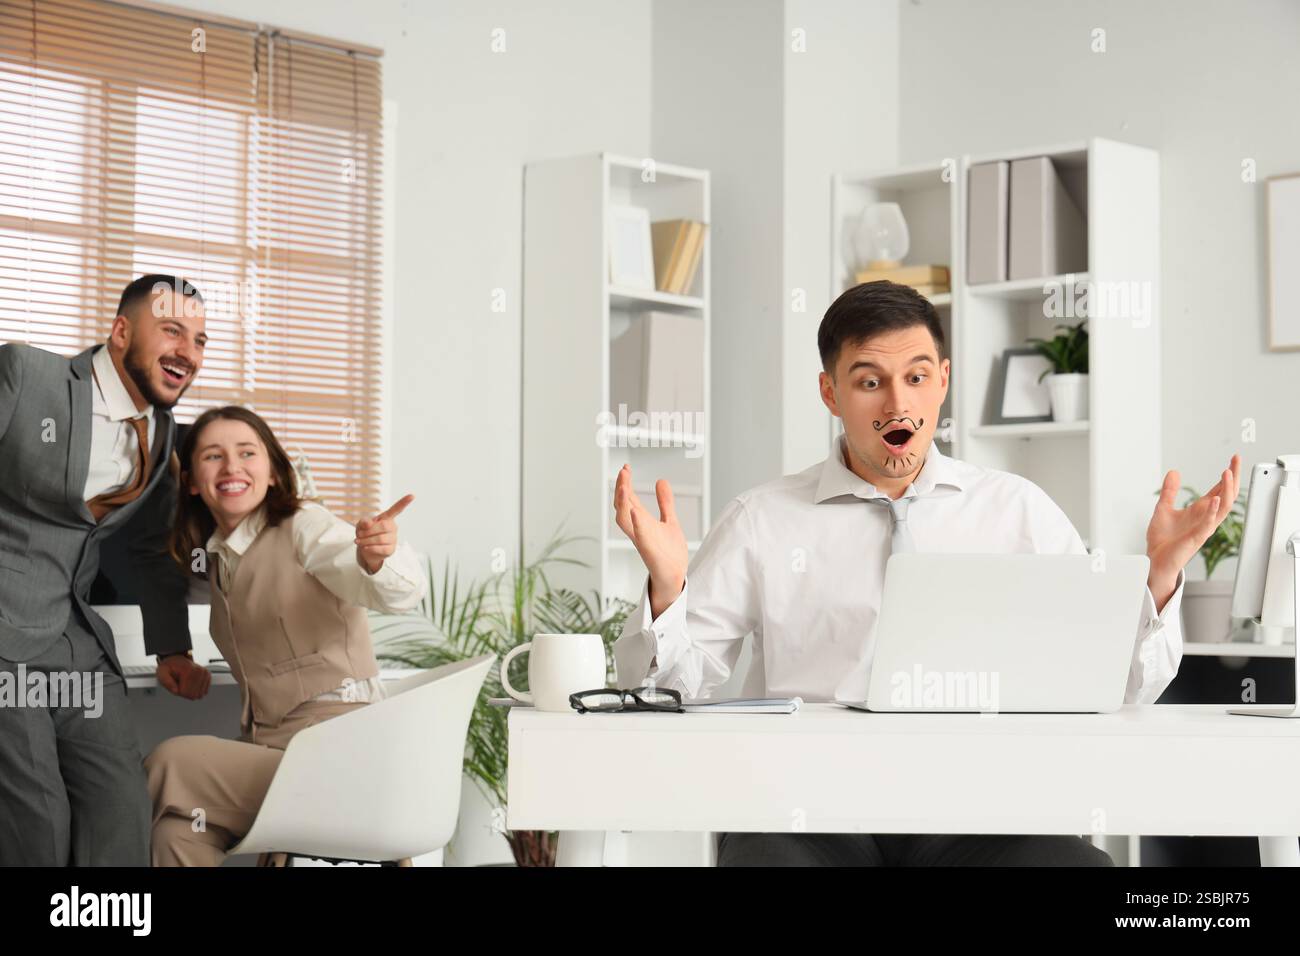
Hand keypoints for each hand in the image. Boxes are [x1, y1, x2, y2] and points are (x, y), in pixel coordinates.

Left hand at [156, 654, 210, 699]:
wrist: (176, 659)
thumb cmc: (168, 667)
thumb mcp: (162, 673)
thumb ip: (167, 682)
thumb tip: (176, 691)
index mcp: (188, 670)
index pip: (185, 693)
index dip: (177, 692)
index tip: (174, 684)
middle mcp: (199, 671)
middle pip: (193, 695)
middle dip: (185, 692)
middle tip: (179, 683)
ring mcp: (205, 673)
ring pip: (199, 695)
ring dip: (191, 691)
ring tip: (185, 682)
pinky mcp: (208, 675)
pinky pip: (204, 692)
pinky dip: (197, 690)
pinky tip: (191, 683)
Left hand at [356, 494, 413, 574]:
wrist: (366, 550)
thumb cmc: (365, 534)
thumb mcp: (360, 525)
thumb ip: (363, 522)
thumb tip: (369, 524)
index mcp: (387, 518)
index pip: (397, 509)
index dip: (404, 502)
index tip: (412, 496)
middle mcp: (393, 527)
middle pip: (384, 526)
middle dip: (368, 531)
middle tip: (359, 534)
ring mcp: (393, 539)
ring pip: (381, 539)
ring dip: (366, 541)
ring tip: (359, 542)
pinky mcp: (391, 549)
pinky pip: (381, 549)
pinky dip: (370, 548)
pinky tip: (366, 548)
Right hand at [613, 464, 688, 617]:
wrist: (675, 576)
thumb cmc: (668, 552)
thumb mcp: (669, 521)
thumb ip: (665, 503)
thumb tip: (661, 481)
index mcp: (642, 522)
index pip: (629, 500)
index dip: (625, 484)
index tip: (625, 468)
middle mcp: (638, 530)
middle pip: (622, 507)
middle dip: (621, 489)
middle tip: (623, 472)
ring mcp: (642, 540)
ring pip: (624, 521)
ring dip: (622, 503)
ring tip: (624, 487)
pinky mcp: (650, 552)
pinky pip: (640, 538)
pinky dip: (637, 524)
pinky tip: (635, 511)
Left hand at [1146, 454, 1240, 594]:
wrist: (1155, 559)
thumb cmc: (1163, 539)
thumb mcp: (1163, 508)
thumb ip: (1169, 491)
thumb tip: (1173, 472)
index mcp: (1200, 510)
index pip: (1220, 489)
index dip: (1228, 474)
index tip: (1234, 459)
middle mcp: (1205, 518)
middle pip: (1227, 495)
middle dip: (1233, 477)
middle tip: (1236, 460)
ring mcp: (1203, 528)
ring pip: (1223, 508)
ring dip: (1226, 491)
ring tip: (1227, 473)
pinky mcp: (1195, 538)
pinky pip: (1209, 524)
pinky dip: (1213, 512)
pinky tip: (1215, 500)